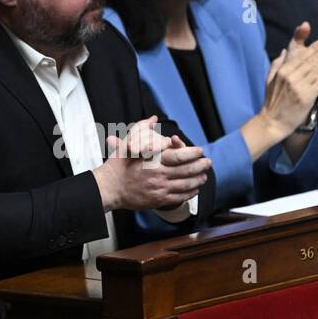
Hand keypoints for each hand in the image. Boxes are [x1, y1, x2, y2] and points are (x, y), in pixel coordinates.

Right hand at [94, 116, 210, 211]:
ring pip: (185, 184)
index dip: (192, 153)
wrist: (109, 188)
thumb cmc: (118, 165)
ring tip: (204, 176)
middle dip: (200, 166)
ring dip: (197, 179)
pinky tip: (195, 189)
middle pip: (186, 170)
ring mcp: (159, 188)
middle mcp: (158, 174)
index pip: (178, 155)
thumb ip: (141, 130)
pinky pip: (179, 197)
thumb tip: (153, 118)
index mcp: (152, 160)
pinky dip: (189, 193)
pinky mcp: (158, 200)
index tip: (200, 151)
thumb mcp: (127, 145)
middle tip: (208, 162)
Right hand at [259, 34, 317, 135]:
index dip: (314, 47)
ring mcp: (298, 86)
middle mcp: (290, 76)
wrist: (272, 122)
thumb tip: (285, 51)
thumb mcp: (270, 79)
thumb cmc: (272, 102)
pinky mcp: (306, 97)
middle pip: (311, 60)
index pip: (302, 56)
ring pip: (316, 69)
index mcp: (283, 70)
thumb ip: (278, 63)